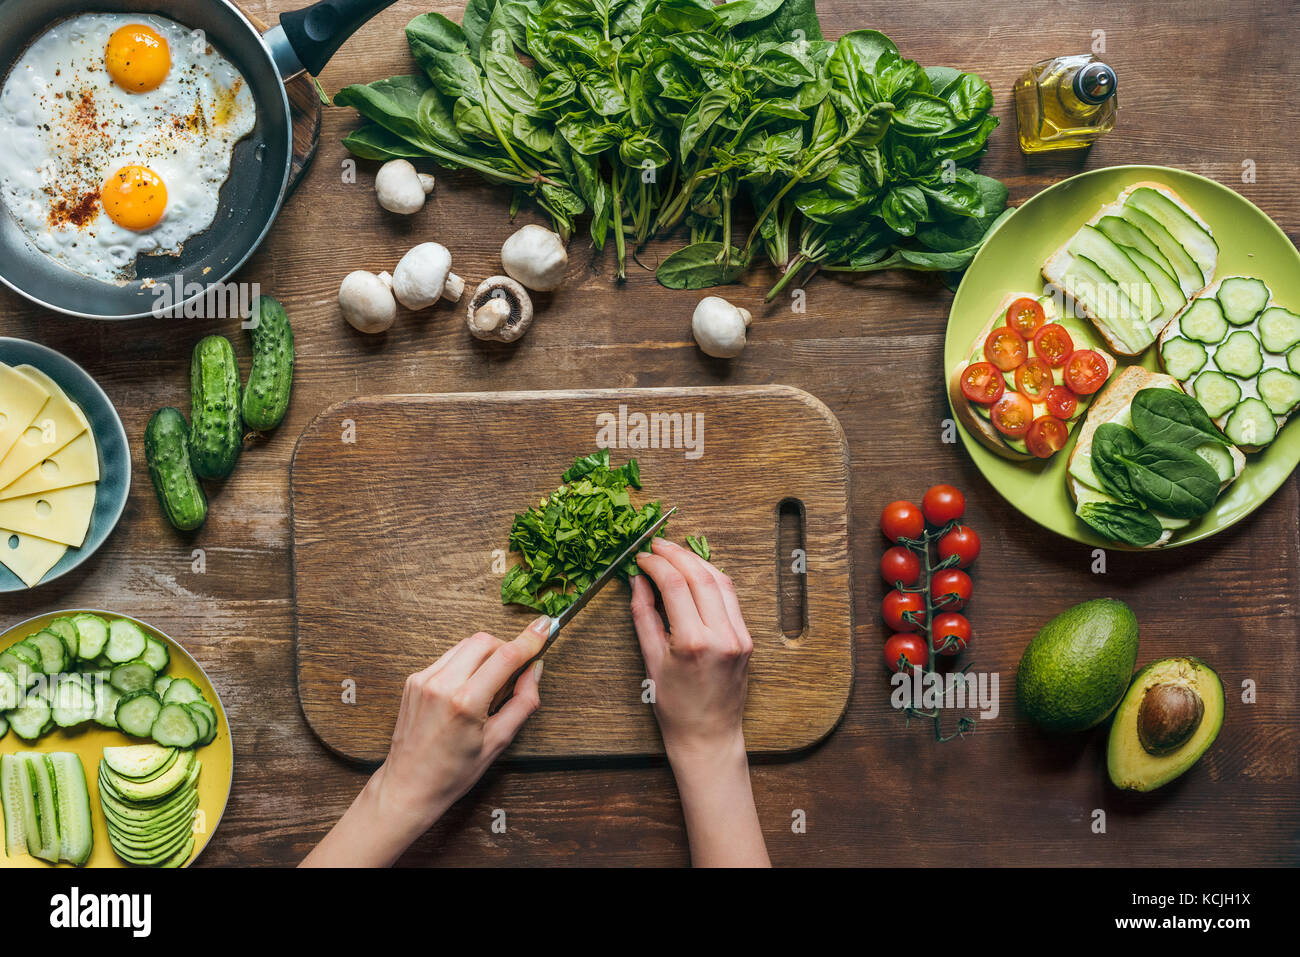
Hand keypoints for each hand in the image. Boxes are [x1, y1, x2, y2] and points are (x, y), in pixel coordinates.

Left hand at [301, 616, 548, 866]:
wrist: (409, 786)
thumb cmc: (454, 772)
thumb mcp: (498, 741)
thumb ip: (523, 701)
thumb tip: (535, 670)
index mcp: (465, 702)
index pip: (505, 656)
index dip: (529, 640)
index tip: (545, 627)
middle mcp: (441, 684)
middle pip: (484, 641)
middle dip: (505, 648)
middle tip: (514, 672)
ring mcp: (424, 679)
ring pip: (465, 645)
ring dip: (485, 655)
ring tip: (488, 686)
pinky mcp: (414, 680)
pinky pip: (448, 657)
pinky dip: (465, 664)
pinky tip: (467, 689)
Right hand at [631, 538, 768, 866]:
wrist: (708, 736)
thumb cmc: (674, 707)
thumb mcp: (651, 660)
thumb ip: (644, 615)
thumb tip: (637, 580)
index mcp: (694, 643)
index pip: (675, 584)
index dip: (656, 564)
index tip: (640, 557)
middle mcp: (722, 635)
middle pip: (701, 575)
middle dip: (676, 554)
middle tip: (655, 545)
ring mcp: (739, 636)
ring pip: (720, 581)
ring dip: (696, 561)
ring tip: (673, 553)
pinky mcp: (746, 638)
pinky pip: (730, 598)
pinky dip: (711, 579)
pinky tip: (695, 574)